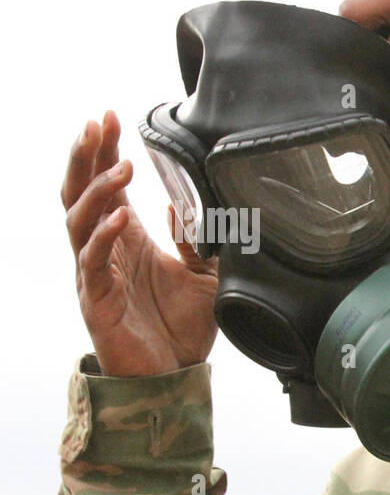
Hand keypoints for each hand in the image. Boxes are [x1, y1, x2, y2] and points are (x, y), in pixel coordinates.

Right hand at [62, 111, 219, 377]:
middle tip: (97, 123)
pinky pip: (92, 261)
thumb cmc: (182, 328)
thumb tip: (184, 206)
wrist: (176, 377)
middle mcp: (105, 250)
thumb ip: (197, 241)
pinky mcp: (96, 299)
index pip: (108, 185)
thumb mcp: (205, 276)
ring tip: (121, 166)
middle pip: (80, 192)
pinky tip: (122, 215)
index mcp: (127, 240)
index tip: (110, 117)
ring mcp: (95, 273)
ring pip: (79, 220)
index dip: (105, 151)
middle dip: (87, 156)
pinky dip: (104, 235)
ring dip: (99, 189)